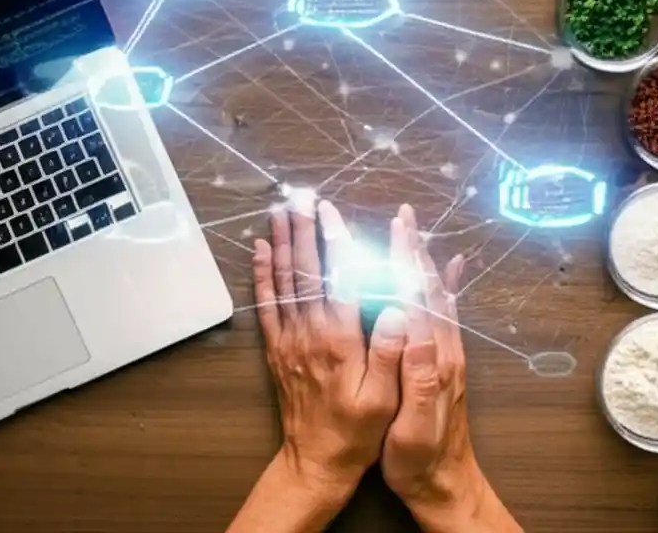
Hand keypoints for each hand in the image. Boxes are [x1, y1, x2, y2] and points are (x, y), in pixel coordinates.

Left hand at [229, 196, 409, 532]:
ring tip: (280, 209)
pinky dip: (262, 274)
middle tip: (302, 196)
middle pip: (305, 270)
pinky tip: (262, 251)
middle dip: (303, 230)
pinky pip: (266, 304)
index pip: (337, 279)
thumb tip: (396, 309)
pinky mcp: (278, 349)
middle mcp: (309, 333)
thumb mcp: (383, 398)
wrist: (315, 462)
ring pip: (283, 281)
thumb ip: (389, 353)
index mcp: (339, 340)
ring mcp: (290, 339)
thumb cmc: (356, 432)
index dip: (334, 241)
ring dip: (282, 242)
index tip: (331, 212)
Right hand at [381, 205, 521, 532]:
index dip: (404, 263)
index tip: (393, 230)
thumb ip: (418, 378)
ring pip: (435, 296)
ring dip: (422, 260)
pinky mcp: (444, 363)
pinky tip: (443, 269)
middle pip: (429, 289)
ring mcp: (447, 355)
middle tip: (401, 215)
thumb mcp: (412, 425)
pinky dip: (440, 285)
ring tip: (411, 231)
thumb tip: (416, 331)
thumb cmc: (420, 461)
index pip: (418, 300)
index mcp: (434, 361)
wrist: (445, 485)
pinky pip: (442, 313)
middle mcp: (444, 351)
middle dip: (412, 250)